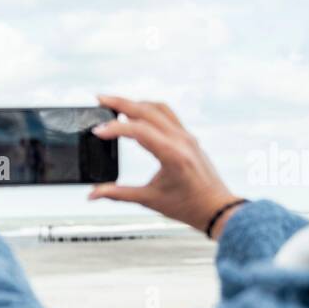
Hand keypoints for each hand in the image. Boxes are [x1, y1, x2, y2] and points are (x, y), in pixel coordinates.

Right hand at [88, 95, 242, 237]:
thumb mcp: (149, 200)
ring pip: (159, 108)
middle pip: (148, 110)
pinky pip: (168, 114)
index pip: (139, 131)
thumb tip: (93, 194)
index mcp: (173, 155)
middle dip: (121, 103)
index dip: (115, 128)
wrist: (215, 208)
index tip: (97, 131)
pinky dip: (149, 109)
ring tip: (115, 105)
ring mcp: (187, 136)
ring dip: (136, 103)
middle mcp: (181, 140)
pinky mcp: (188, 137)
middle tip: (100, 99)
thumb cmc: (187, 206)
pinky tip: (136, 114)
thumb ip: (118, 194)